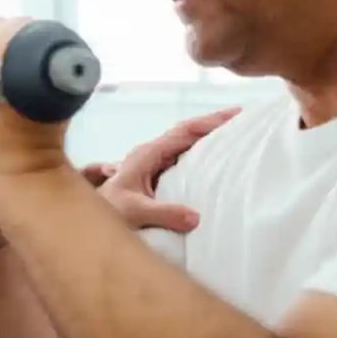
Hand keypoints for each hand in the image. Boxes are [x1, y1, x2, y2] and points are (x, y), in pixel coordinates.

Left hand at [99, 107, 239, 231]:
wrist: (89, 224)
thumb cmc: (108, 214)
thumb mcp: (134, 213)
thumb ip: (162, 213)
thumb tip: (196, 217)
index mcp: (147, 154)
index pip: (184, 131)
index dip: (210, 121)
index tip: (237, 114)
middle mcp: (152, 155)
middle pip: (188, 134)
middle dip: (215, 125)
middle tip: (247, 121)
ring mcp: (154, 167)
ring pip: (187, 147)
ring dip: (210, 141)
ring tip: (240, 137)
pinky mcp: (158, 180)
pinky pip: (184, 162)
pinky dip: (203, 158)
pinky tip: (219, 163)